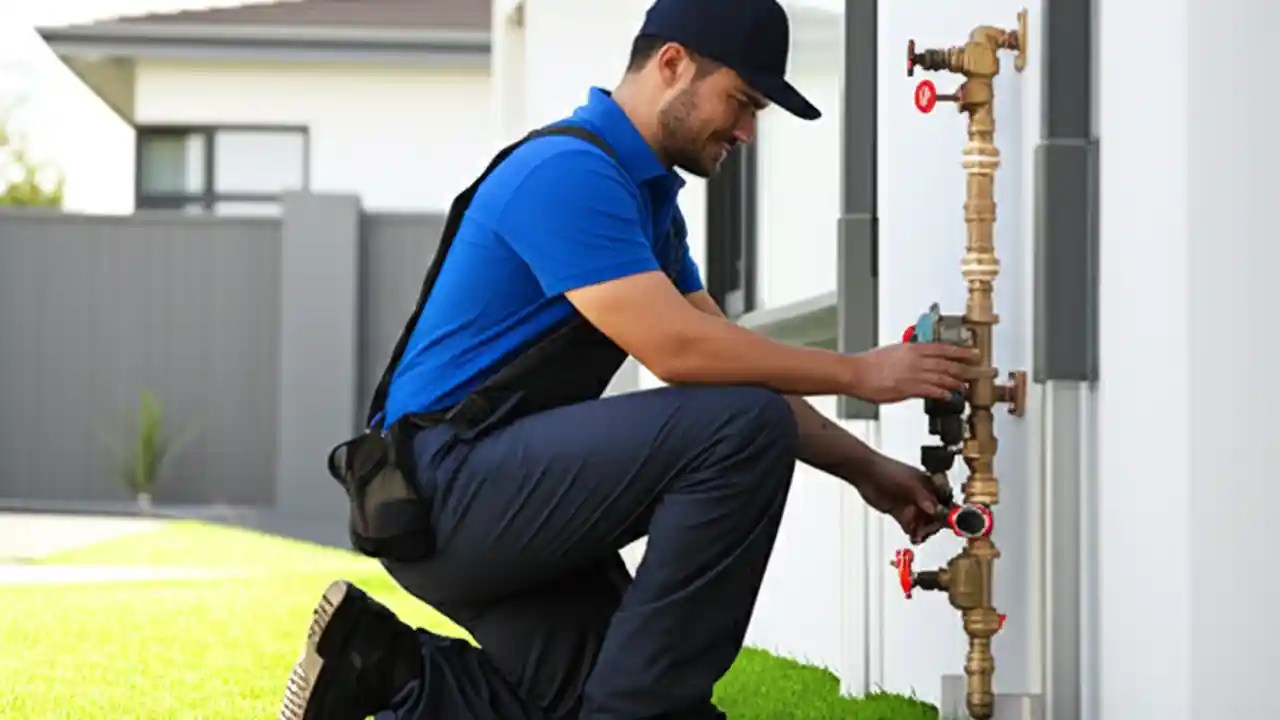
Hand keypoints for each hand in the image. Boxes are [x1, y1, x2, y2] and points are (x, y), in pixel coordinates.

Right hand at [843, 343, 978, 402]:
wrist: (856, 373)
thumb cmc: (868, 364)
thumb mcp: (892, 351)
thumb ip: (908, 355)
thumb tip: (916, 358)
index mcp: (912, 347)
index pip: (943, 348)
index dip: (960, 351)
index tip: (972, 352)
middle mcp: (916, 359)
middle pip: (947, 363)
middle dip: (963, 368)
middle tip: (974, 371)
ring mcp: (914, 374)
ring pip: (943, 377)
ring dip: (956, 382)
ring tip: (964, 386)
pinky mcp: (910, 388)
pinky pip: (933, 390)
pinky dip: (943, 393)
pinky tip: (949, 396)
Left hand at [858, 456, 946, 544]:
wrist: (864, 474)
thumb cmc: (886, 471)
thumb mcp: (908, 483)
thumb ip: (922, 497)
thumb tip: (935, 510)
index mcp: (929, 485)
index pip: (945, 502)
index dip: (948, 513)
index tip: (946, 524)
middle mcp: (923, 496)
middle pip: (937, 515)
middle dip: (934, 525)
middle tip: (926, 530)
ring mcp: (912, 505)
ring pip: (925, 523)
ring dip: (924, 531)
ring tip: (919, 536)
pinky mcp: (902, 513)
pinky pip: (912, 526)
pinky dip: (914, 533)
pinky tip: (913, 537)